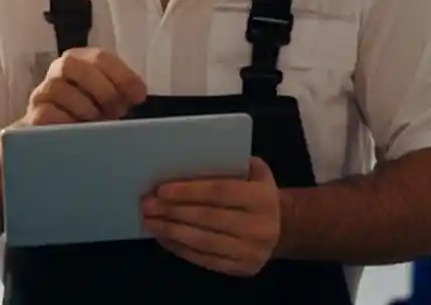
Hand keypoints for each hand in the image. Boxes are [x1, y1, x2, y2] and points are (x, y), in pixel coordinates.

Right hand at [19, 48, 146, 126]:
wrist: (56, 139)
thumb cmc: (89, 114)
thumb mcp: (109, 100)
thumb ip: (123, 92)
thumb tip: (137, 93)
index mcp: (81, 60)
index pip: (99, 57)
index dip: (121, 75)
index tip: (139, 97)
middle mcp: (58, 70)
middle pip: (72, 63)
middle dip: (101, 88)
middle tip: (117, 110)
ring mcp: (42, 92)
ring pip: (57, 88)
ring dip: (85, 107)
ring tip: (99, 123)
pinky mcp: (32, 116)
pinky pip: (46, 113)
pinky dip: (67, 122)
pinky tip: (80, 132)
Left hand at [141, 156, 281, 276]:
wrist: (283, 227)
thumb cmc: (259, 192)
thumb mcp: (254, 171)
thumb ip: (230, 164)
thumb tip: (187, 161)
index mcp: (262, 198)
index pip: (219, 192)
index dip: (189, 191)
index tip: (162, 189)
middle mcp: (259, 227)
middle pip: (207, 218)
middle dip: (172, 211)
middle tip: (147, 204)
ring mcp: (250, 252)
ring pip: (202, 241)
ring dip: (171, 231)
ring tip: (149, 222)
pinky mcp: (241, 268)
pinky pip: (204, 259)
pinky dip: (180, 248)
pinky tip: (164, 238)